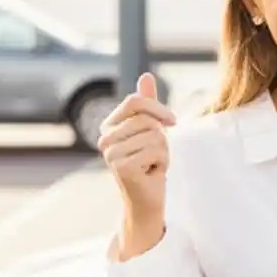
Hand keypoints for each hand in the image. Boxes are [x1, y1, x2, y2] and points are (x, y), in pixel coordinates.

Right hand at [98, 73, 175, 256]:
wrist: (147, 199)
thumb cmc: (150, 162)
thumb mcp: (151, 129)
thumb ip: (147, 104)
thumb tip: (146, 76)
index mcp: (109, 125)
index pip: (135, 101)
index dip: (159, 108)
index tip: (172, 122)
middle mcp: (105, 138)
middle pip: (147, 119)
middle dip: (162, 137)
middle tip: (153, 155)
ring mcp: (111, 153)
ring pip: (156, 136)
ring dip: (164, 152)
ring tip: (152, 164)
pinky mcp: (122, 167)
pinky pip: (157, 151)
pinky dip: (163, 162)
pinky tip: (151, 173)